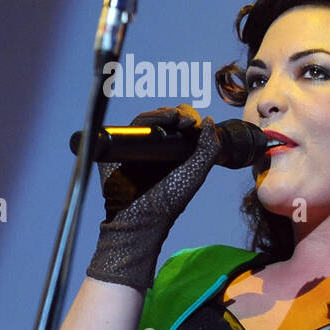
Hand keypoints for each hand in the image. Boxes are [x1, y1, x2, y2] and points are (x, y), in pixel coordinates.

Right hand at [96, 104, 213, 221]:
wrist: (142, 216)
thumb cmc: (171, 199)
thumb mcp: (196, 173)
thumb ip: (209, 149)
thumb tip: (210, 120)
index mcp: (176, 151)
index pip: (182, 125)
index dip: (189, 118)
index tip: (194, 124)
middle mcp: (157, 147)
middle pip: (165, 118)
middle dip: (176, 113)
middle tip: (184, 120)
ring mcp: (138, 147)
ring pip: (147, 120)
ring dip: (160, 114)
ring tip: (172, 117)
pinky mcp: (119, 149)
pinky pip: (129, 129)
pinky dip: (141, 121)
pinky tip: (150, 122)